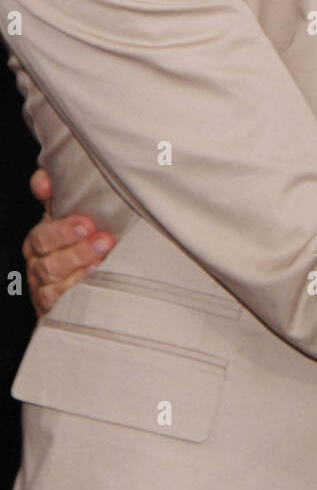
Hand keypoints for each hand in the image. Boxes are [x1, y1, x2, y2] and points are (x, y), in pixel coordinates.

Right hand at [23, 167, 113, 315]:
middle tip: (105, 241)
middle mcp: (38, 267)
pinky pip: (61, 307)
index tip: (88, 223)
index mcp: (38, 242)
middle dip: (79, 252)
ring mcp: (45, 292)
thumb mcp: (67, 214)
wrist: (86, 280)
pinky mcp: (54, 313)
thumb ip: (55, 193)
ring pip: (55, 287)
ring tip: (105, 262)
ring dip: (81, 273)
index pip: (43, 236)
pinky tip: (97, 283)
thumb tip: (44, 176)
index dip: (63, 230)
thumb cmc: (78, 240)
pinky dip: (78, 294)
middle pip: (50, 264)